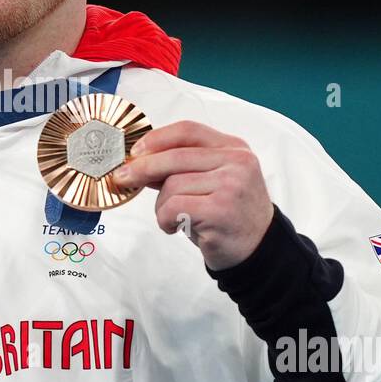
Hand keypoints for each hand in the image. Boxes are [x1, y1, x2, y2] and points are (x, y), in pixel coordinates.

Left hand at [109, 120, 273, 271]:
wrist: (258, 250)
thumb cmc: (228, 215)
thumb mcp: (212, 182)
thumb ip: (183, 167)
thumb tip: (140, 160)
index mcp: (234, 148)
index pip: (189, 131)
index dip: (157, 138)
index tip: (136, 151)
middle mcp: (237, 162)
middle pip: (175, 156)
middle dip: (142, 168)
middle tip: (122, 178)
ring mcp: (231, 185)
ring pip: (172, 185)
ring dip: (161, 205)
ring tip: (172, 218)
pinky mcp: (221, 210)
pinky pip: (173, 207)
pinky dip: (164, 219)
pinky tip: (175, 227)